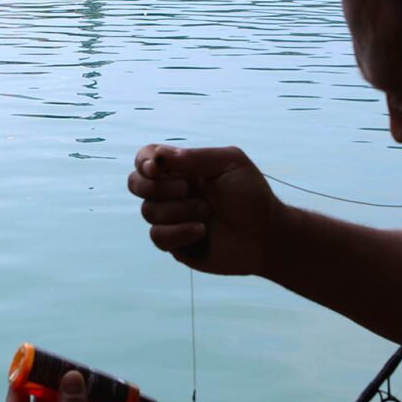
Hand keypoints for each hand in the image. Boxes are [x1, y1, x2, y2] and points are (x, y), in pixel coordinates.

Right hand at [128, 144, 287, 275]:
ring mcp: (171, 218)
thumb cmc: (251, 195)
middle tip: (186, 188)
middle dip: (155, 186)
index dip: (143, 162)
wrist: (266, 234)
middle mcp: (171, 192)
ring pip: (148, 211)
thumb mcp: (229, 163)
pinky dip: (179, 232)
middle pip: (135, 184)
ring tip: (207, 213)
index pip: (146, 158)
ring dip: (179, 210)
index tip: (156, 167)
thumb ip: (194, 157)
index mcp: (181, 168)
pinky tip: (202, 231)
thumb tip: (157, 157)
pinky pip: (158, 236)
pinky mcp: (175, 244)